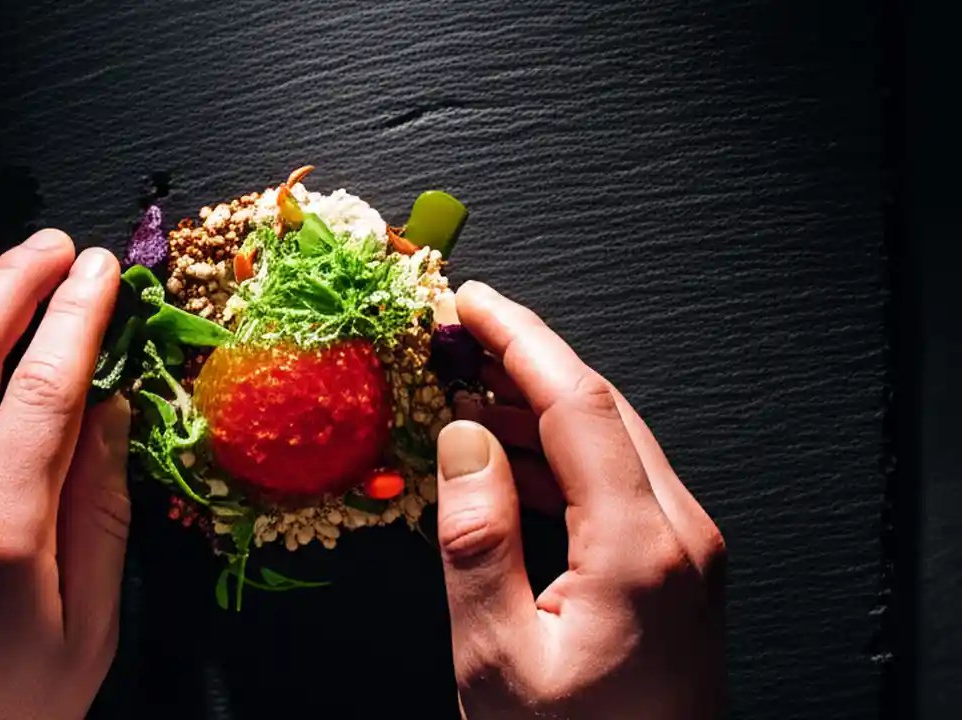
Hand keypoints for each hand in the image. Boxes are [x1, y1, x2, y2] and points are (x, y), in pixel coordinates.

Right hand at [436, 282, 725, 719]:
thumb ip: (478, 541)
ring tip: (466, 394)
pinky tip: (508, 463)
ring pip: (611, 444)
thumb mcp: (497, 659)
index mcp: (642, 549)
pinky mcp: (678, 572)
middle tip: (456, 340)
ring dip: (537, 412)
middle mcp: (681, 537)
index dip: (519, 339)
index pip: (577, 404)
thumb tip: (463, 442)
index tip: (471, 301)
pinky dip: (559, 460)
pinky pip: (618, 486)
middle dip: (525, 363)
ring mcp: (688, 554)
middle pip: (602, 412)